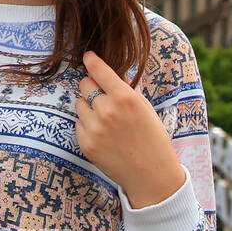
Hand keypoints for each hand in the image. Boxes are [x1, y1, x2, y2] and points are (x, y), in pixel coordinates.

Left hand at [75, 50, 184, 208]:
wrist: (152, 174)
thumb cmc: (152, 138)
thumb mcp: (145, 108)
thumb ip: (126, 90)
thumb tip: (110, 73)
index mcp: (126, 99)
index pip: (100, 72)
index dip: (92, 61)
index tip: (87, 56)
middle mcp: (108, 111)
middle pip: (85, 85)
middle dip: (93, 88)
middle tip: (104, 98)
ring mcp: (94, 128)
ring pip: (79, 104)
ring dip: (89, 107)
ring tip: (107, 121)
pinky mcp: (85, 143)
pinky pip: (78, 123)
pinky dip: (87, 125)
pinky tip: (103, 135)